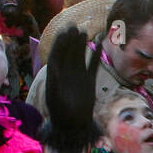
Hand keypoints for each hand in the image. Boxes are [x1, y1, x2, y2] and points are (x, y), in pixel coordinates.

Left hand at [43, 27, 100, 152]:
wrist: (74, 126)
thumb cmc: (62, 114)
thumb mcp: (55, 97)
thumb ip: (54, 81)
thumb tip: (54, 65)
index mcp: (56, 75)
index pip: (57, 55)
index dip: (60, 43)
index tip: (63, 32)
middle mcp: (66, 73)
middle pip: (67, 53)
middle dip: (69, 40)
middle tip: (73, 26)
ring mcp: (78, 76)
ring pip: (79, 56)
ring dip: (80, 44)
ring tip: (83, 31)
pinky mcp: (89, 81)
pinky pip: (93, 65)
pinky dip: (95, 55)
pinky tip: (98, 43)